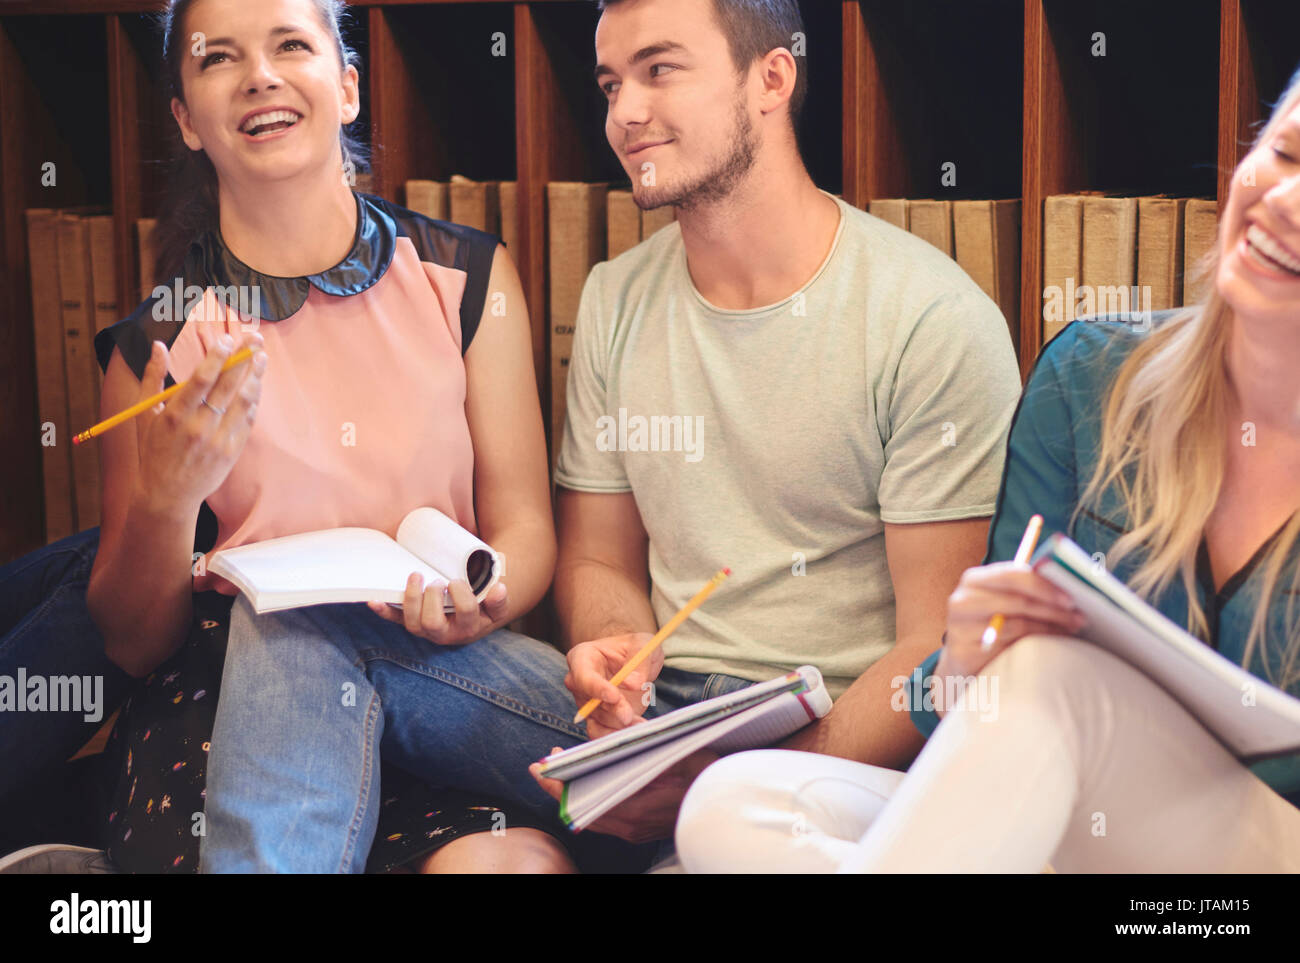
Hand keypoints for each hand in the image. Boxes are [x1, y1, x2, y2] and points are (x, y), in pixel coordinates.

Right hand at [133, 330, 266, 514]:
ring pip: (243, 402)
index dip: (217, 357)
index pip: (201, 379)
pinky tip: (256, 385)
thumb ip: (151, 377)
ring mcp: (218, 440)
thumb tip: (158, 344)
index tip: (228, 339)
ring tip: (262, 357)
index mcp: (174, 415)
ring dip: (255, 377)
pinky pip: (247, 420)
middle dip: (243, 359)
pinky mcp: (232, 451)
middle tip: (255, 339)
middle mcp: (198, 427)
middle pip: (228, 386)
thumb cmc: (153, 450)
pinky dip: (253, 401)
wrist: (168, 494)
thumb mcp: (143, 415)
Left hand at [367, 575, 508, 645]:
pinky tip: (373, 601)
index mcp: (468, 629)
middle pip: (432, 623)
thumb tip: (498, 588)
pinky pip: (395, 620)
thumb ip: (499, 600)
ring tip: (416, 576)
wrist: (473, 620)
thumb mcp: (497, 607)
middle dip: (432, 599)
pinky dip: (384, 611)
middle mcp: (444, 634)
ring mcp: (425, 630)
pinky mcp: (412, 623)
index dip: (461, 594)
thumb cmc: (484, 609)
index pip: (465, 613)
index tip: (458, 581)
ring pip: (412, 622)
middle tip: (438, 582)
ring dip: (410, 598)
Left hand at [530, 747, 718, 843]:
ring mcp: (635, 832)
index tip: (540, 766)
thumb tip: (623, 730)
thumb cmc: (706, 778)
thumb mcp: (677, 754)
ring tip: (561, 775)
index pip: (581, 798)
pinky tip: (590, 786)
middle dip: (560, 788)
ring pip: (592, 817)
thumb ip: (648, 745)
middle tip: (543, 768)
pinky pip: (606, 822)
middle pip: (581, 810)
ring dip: (575, 796)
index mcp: (633, 805)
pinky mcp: (641, 833)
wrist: (726, 809)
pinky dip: (592, 804)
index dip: (557, 784)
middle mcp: (629, 825)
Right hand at [565, 632, 662, 737]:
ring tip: (640, 724)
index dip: (597, 688)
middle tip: (628, 715)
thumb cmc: (633, 648)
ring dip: (618, 725)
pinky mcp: (597, 718)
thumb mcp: (642, 645)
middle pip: (589, 701)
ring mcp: (585, 702)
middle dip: (611, 710)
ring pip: (597, 720)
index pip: (583, 675)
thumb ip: (640, 662)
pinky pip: (598, 732)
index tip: (615, 696)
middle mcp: (578, 681)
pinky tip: (633, 731)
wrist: (633, 662)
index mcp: (582, 657)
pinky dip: (615, 735)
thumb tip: (634, 683)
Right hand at [936, 560, 1086, 714]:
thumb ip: (1024, 586)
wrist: (965, 653)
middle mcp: (963, 600)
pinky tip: (1052, 644)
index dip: (1043, 585)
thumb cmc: (993, 620)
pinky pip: (1009, 648)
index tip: (1070, 597)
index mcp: (974, 579)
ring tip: (1071, 630)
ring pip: (1017, 626)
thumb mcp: (1003, 598)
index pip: (1011, 575)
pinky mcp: (964, 652)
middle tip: (1080, 618)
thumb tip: (1066, 579)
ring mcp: (960, 628)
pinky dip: (1035, 645)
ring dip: (1050, 628)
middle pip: (1016, 601)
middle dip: (1053, 609)